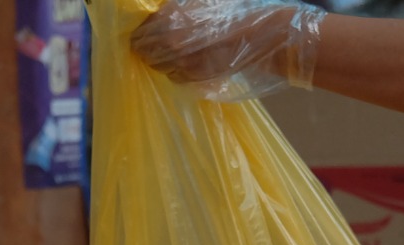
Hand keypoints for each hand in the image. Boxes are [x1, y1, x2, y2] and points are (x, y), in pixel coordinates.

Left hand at [130, 0, 325, 99]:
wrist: (264, 37)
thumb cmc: (235, 13)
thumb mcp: (202, 2)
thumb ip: (176, 10)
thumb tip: (157, 17)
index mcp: (171, 19)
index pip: (140, 34)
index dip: (141, 36)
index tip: (144, 36)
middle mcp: (173, 43)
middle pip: (146, 54)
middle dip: (151, 51)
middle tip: (159, 47)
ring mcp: (185, 65)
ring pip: (162, 68)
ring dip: (165, 62)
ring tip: (179, 54)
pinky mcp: (198, 79)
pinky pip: (178, 78)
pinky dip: (180, 72)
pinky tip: (192, 63)